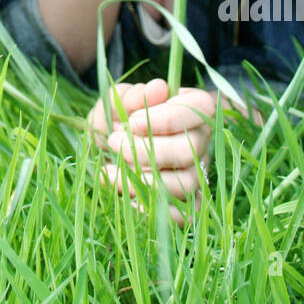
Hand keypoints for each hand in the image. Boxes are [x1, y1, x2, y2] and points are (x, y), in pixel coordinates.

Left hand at [88, 78, 216, 225]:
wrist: (103, 154)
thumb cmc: (114, 122)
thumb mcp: (114, 103)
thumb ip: (131, 95)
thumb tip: (159, 88)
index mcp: (190, 108)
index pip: (199, 108)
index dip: (166, 117)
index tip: (131, 122)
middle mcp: (200, 142)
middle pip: (191, 149)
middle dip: (148, 150)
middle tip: (114, 143)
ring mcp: (196, 174)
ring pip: (186, 183)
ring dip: (144, 180)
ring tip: (110, 172)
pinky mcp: (187, 204)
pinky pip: (184, 215)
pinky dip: (155, 210)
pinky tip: (128, 199)